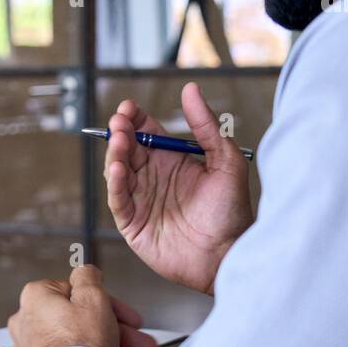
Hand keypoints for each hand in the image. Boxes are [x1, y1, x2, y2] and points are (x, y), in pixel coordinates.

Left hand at [8, 266, 157, 346]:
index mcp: (38, 298)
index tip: (132, 319)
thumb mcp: (93, 298)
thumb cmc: (78, 345)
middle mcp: (30, 323)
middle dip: (122, 336)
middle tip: (143, 344)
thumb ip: (90, 278)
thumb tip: (86, 270)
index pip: (81, 295)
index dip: (114, 307)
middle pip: (85, 324)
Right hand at [105, 82, 253, 294]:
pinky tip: (118, 169)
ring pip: (118, 171)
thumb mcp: (227, 162)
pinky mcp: (133, 223)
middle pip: (128, 148)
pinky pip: (118, 199)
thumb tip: (191, 90)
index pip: (146, 132)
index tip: (128, 108)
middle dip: (120, 133)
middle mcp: (154, 178)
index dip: (134, 119)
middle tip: (120, 123)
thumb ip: (207, 125)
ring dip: (115, 154)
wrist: (228, 256)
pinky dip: (115, 184)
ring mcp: (141, 200)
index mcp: (173, 161)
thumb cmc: (232, 214)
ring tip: (120, 143)